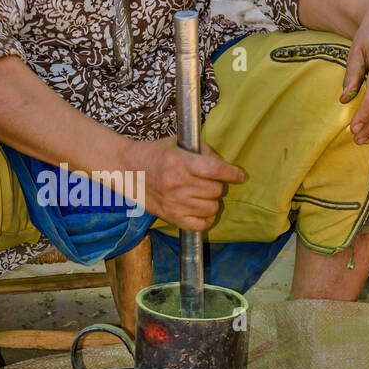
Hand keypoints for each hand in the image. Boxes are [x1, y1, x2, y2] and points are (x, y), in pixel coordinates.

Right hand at [127, 137, 244, 230]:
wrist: (129, 169)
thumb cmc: (156, 154)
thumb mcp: (178, 143)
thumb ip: (203, 152)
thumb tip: (224, 167)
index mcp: (179, 161)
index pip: (215, 170)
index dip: (231, 173)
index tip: (239, 176)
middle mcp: (176, 183)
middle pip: (215, 190)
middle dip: (218, 185)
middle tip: (210, 181)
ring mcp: (173, 202)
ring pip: (211, 207)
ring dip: (212, 201)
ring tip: (204, 194)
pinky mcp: (170, 216)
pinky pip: (200, 224)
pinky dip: (207, 218)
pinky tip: (203, 209)